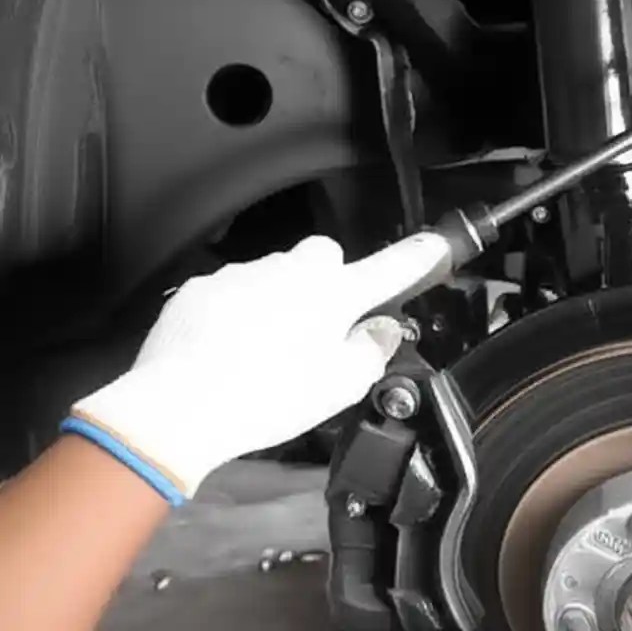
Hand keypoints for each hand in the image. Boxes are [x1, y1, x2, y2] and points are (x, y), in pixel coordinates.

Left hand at [70, 234, 450, 498]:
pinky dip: (238, 313)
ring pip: (276, 275)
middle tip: (323, 328)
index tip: (434, 245)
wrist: (176, 409)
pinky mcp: (202, 288)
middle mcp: (290, 271)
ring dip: (281, 301)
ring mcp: (242, 275)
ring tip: (267, 353)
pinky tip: (230, 352)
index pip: (389, 268)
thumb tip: (381, 330)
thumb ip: (371, 351)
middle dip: (329, 282)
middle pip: (324, 258)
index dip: (417, 257)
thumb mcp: (339, 387)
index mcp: (333, 295)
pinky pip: (233, 291)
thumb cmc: (265, 399)